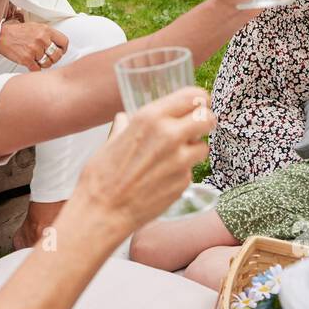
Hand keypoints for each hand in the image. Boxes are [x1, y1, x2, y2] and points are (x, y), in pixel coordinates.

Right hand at [0, 21, 69, 70]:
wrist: (2, 36)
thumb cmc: (18, 32)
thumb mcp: (36, 26)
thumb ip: (48, 34)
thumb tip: (58, 43)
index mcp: (46, 30)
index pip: (64, 42)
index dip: (63, 49)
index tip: (60, 51)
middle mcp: (41, 39)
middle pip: (57, 55)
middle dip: (54, 58)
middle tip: (49, 58)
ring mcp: (34, 50)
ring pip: (48, 63)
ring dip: (44, 64)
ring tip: (38, 60)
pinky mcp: (27, 59)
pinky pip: (37, 69)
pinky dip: (35, 68)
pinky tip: (32, 64)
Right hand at [73, 88, 213, 231]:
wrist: (103, 211)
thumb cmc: (101, 176)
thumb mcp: (111, 141)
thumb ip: (124, 127)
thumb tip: (124, 119)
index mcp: (150, 117)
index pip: (192, 96)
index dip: (199, 99)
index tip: (198, 104)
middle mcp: (170, 135)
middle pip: (207, 118)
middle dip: (205, 121)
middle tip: (197, 127)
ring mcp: (180, 161)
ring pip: (203, 146)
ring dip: (194, 148)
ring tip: (175, 155)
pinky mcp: (184, 182)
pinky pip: (191, 170)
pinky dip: (182, 171)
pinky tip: (163, 176)